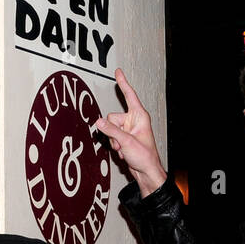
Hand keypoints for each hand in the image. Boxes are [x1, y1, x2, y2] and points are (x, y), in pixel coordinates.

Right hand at [94, 68, 166, 195]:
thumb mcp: (126, 141)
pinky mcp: (124, 138)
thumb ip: (111, 130)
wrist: (146, 172)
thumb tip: (98, 122)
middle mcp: (133, 120)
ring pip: (109, 128)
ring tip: (124, 149)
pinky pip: (111, 137)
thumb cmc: (145, 156)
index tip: (118, 72)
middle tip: (122, 142)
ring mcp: (128, 129)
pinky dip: (115, 145)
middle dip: (112, 131)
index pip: (129, 95)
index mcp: (139, 116)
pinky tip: (123, 152)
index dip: (123, 83)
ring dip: (113, 140)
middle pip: (112, 117)